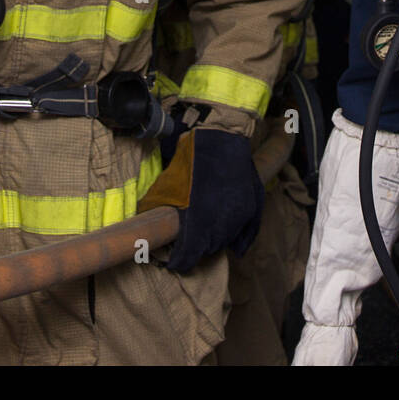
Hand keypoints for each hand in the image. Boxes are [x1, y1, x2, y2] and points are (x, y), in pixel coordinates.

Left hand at [140, 128, 263, 272]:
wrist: (221, 137)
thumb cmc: (192, 159)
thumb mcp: (168, 184)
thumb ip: (158, 208)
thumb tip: (146, 224)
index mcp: (200, 220)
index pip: (190, 254)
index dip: (179, 261)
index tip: (173, 262)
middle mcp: (222, 222)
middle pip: (208, 249)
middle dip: (195, 249)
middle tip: (185, 244)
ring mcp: (239, 215)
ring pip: (224, 241)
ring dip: (213, 241)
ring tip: (202, 235)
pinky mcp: (251, 207)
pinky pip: (244, 234)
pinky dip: (234, 238)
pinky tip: (228, 243)